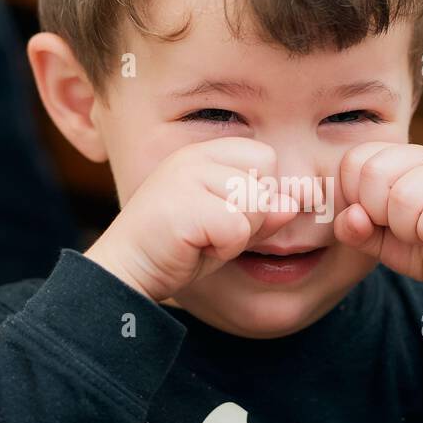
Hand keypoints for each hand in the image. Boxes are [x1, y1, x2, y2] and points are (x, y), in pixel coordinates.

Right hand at [84, 137, 299, 301]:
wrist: (128, 270)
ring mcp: (186, 176)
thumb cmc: (179, 248)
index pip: (267, 157)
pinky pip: (236, 229)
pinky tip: (194, 248)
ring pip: (255, 205)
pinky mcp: (184, 205)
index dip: (259, 195)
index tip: (225, 215)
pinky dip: (223, 249)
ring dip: (237, 234)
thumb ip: (263, 213)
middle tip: (212, 230)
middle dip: (251, 216)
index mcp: (205, 152)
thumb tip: (295, 201)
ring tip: (201, 238)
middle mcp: (195, 156)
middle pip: (266, 180)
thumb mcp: (230, 228)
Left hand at [333, 141, 422, 311]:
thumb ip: (354, 230)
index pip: (353, 160)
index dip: (355, 198)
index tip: (376, 218)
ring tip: (422, 233)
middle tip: (400, 227)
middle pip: (374, 172)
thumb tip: (351, 215)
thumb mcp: (378, 242)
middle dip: (378, 213)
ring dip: (407, 229)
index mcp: (398, 158)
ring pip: (404, 196)